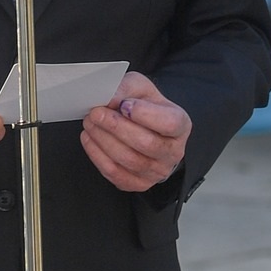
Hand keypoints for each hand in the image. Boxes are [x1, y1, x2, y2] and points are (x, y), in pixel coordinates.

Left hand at [81, 71, 191, 193]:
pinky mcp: (138, 183)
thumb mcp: (139, 87)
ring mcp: (157, 171)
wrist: (143, 126)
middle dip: (115, 127)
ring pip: (128, 160)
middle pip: (146, 143)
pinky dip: (97, 155)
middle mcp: (173, 151)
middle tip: (96, 113)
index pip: (169, 123)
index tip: (124, 104)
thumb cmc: (144, 106)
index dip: (145, 114)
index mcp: (180, 125)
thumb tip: (110, 100)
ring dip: (103, 140)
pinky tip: (90, 139)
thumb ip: (126, 89)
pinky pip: (115, 174)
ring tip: (90, 123)